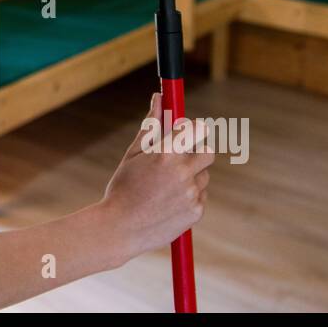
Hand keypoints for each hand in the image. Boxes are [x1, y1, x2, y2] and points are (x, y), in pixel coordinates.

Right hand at [100, 91, 212, 265]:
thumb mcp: (133, 154)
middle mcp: (183, 171)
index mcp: (166, 153)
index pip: (194, 128)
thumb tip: (159, 98)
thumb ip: (151, 125)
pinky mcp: (196, 211)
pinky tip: (168, 202)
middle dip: (197, 152)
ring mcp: (191, 193)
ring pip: (203, 175)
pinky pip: (200, 196)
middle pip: (207, 151)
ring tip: (165, 187)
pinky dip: (190, 196)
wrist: (120, 228)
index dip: (189, 129)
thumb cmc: (123, 187)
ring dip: (192, 176)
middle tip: (180, 158)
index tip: (182, 132)